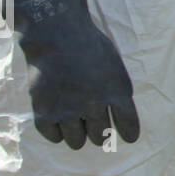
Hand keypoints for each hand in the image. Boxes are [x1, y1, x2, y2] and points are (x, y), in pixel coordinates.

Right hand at [23, 18, 139, 149]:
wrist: (56, 33)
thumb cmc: (88, 45)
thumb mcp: (114, 64)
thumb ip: (117, 90)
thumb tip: (117, 113)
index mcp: (117, 91)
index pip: (128, 124)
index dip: (129, 134)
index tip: (129, 138)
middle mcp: (94, 105)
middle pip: (100, 137)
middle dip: (99, 133)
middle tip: (94, 125)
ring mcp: (68, 111)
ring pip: (77, 142)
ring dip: (77, 135)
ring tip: (74, 121)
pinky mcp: (44, 113)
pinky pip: (54, 137)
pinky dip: (56, 131)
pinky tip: (57, 120)